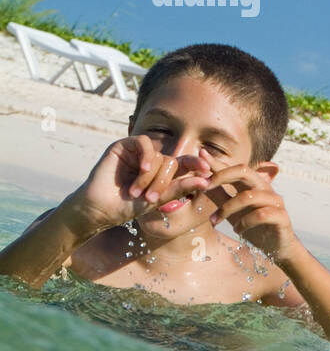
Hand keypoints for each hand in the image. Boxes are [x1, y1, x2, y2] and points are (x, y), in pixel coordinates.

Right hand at [69, 135, 212, 232]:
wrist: (100, 209)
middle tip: (150, 198)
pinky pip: (144, 142)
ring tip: (137, 192)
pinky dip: (147, 156)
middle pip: (171, 163)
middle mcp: (153, 160)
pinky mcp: (124, 146)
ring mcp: (139, 152)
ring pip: (158, 156)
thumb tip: (206, 181)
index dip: (197, 164)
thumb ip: (181, 188)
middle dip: (163, 182)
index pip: (185, 164)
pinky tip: (144, 169)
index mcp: (164, 172)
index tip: (207, 171)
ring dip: (150, 177)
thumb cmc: (129, 206)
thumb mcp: (159, 199)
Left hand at [204, 163, 299, 260]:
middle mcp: (265, 188)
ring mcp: (275, 202)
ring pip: (249, 196)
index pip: (235, 168)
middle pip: (245, 171)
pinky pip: (261, 214)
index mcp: (253, 185)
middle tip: (204, 186)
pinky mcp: (281, 217)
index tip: (200, 155)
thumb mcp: (232, 210)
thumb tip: (200, 182)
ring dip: (227, 208)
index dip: (218, 162)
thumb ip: (219, 195)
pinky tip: (238, 230)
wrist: (277, 247)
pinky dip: (245, 222)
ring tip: (215, 221)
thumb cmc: (254, 227)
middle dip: (222, 176)